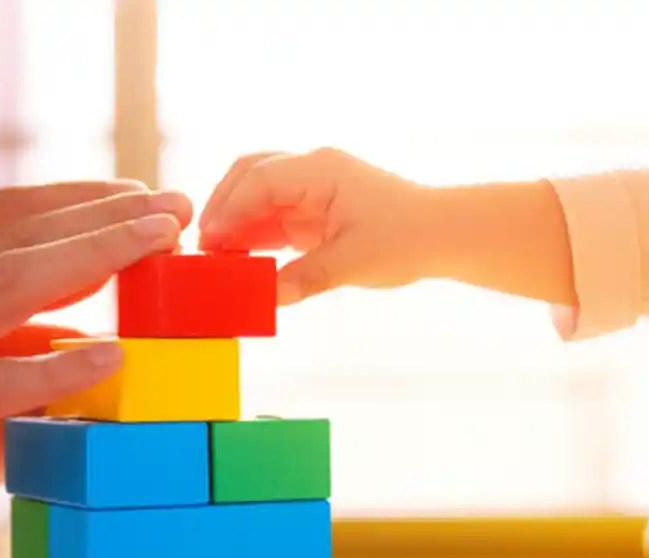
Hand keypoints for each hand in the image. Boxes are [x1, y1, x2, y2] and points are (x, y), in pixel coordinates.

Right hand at [0, 182, 192, 552]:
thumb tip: (56, 341)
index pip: (1, 212)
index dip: (73, 197)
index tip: (132, 193)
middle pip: (21, 232)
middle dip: (104, 212)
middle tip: (174, 203)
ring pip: (14, 280)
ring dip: (95, 253)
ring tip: (158, 240)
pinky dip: (59, 367)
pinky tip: (112, 355)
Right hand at [198, 148, 442, 304]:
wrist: (444, 235)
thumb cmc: (407, 238)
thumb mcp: (352, 263)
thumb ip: (304, 278)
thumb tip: (266, 297)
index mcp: (321, 170)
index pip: (259, 180)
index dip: (228, 209)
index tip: (210, 241)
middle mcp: (312, 171)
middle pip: (249, 175)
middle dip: (222, 207)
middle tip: (205, 247)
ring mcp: (312, 188)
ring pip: (256, 194)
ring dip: (235, 222)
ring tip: (219, 258)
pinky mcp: (314, 209)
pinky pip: (272, 215)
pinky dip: (253, 233)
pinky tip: (242, 259)